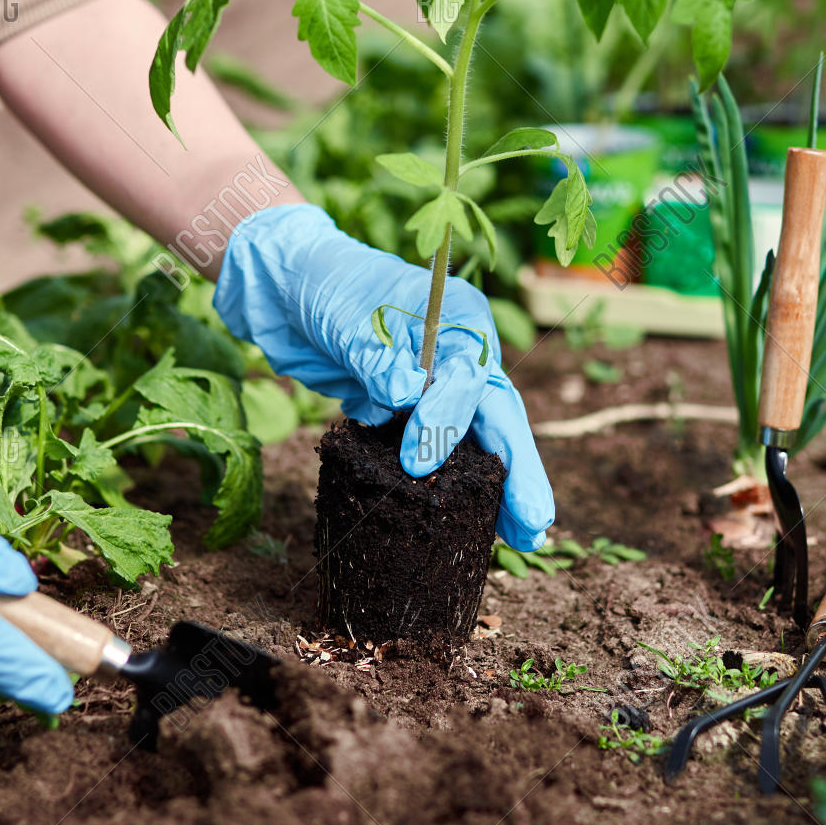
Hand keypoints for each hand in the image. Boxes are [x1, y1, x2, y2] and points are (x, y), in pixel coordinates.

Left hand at [213, 204, 555, 549]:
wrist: (291, 291)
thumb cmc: (329, 288)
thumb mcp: (351, 319)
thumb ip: (378, 358)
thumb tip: (406, 393)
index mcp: (459, 321)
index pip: (470, 378)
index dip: (449, 422)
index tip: (417, 462)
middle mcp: (463, 357)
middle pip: (500, 417)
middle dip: (519, 471)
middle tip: (533, 523)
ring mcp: (442, 388)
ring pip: (480, 442)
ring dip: (497, 488)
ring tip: (521, 536)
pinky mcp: (416, 415)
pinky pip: (444, 454)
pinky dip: (456, 487)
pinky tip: (473, 525)